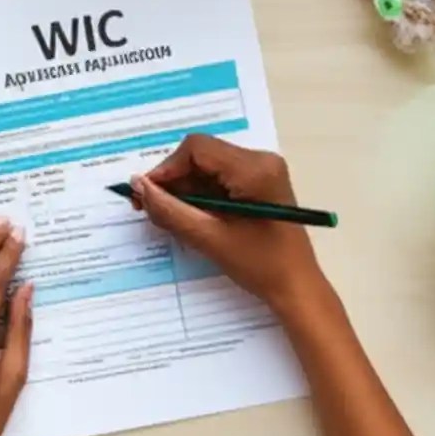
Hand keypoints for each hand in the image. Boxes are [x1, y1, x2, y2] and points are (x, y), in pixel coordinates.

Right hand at [131, 135, 327, 317]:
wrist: (297, 286)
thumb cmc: (259, 264)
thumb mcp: (209, 238)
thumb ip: (169, 209)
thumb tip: (138, 186)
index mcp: (254, 168)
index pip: (197, 149)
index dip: (166, 169)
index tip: (146, 194)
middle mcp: (261, 160)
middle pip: (202, 155)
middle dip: (174, 180)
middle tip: (150, 207)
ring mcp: (263, 170)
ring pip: (208, 167)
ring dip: (185, 188)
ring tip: (168, 216)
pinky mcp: (261, 183)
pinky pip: (221, 178)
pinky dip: (201, 194)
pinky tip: (190, 216)